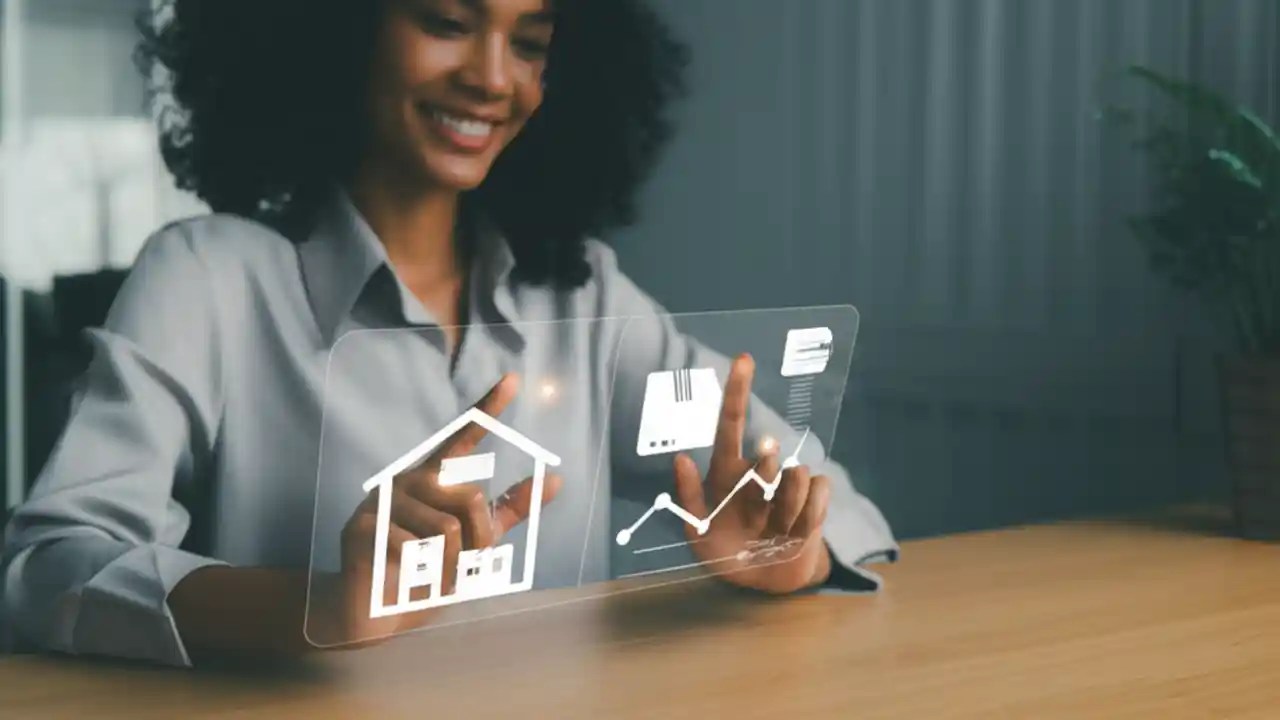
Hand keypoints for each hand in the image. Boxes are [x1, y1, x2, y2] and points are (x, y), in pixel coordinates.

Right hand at [335, 374, 563, 643]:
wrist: (373, 616)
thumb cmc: (424, 575)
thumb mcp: (474, 542)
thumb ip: (509, 511)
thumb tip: (555, 479)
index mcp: (432, 479)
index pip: (463, 438)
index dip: (488, 409)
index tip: (514, 379)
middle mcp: (407, 480)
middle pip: (470, 498)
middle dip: (477, 542)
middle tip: (461, 566)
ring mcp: (382, 501)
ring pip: (448, 529)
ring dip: (452, 566)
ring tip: (432, 575)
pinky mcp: (364, 527)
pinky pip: (419, 548)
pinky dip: (425, 574)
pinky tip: (408, 578)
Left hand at [672, 354, 831, 593]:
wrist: (767, 579)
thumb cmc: (725, 551)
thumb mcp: (697, 533)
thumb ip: (687, 498)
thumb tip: (680, 458)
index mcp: (726, 471)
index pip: (731, 423)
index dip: (737, 391)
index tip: (744, 359)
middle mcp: (757, 470)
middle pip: (767, 458)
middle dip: (767, 479)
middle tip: (761, 512)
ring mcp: (788, 483)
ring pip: (797, 477)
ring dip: (787, 510)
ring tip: (777, 530)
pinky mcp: (816, 498)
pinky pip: (820, 493)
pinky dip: (809, 517)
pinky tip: (797, 531)